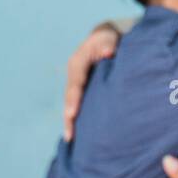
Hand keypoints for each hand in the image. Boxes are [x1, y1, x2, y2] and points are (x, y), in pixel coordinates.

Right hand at [63, 24, 120, 140]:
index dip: (74, 99)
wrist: (108, 40)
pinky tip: (79, 136)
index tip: (72, 114)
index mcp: (78, 63)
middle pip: (70, 98)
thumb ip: (108, 44)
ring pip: (72, 105)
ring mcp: (78, 85)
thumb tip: (109, 53)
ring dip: (71, 122)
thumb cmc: (109, 39)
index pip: (76, 83)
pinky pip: (80, 106)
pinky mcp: (84, 91)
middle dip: (69, 116)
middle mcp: (74, 76)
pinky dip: (78, 119)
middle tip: (69, 135)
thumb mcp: (108, 37)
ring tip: (70, 140)